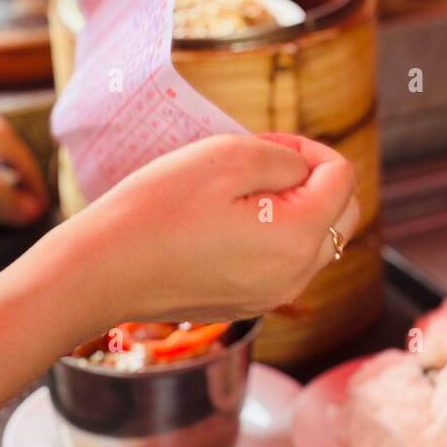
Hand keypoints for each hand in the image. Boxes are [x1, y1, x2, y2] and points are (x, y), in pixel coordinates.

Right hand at [68, 133, 360, 324]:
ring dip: (293, 207)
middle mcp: (297, 275)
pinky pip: (283, 263)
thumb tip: (306, 170)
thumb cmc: (160, 207)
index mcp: (300, 237)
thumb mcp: (229, 156)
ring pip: (314, 240)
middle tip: (259, 161)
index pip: (343, 177)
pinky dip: (271, 235)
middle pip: (340, 213)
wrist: (103, 268)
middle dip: (311, 179)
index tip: (266, 143)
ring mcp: (273, 295)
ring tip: (239, 189)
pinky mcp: (248, 303)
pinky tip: (224, 221)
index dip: (309, 148)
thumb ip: (285, 158)